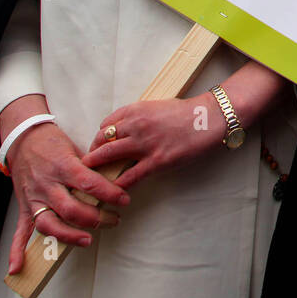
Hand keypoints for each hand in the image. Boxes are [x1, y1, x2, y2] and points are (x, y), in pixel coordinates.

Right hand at [4, 122, 128, 274]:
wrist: (23, 139)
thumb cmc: (53, 143)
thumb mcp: (75, 148)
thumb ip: (92, 165)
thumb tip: (118, 176)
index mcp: (63, 166)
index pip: (89, 183)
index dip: (109, 193)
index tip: (124, 199)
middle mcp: (47, 184)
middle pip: (71, 209)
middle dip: (95, 218)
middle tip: (114, 220)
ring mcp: (35, 198)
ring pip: (49, 223)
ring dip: (68, 235)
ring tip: (87, 241)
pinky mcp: (25, 207)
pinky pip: (20, 231)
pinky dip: (17, 251)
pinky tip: (18, 268)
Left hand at [82, 96, 224, 189]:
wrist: (209, 118)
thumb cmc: (187, 112)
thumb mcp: (158, 106)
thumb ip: (139, 117)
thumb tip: (126, 130)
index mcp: (136, 110)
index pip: (106, 124)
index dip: (99, 137)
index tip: (98, 146)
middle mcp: (136, 125)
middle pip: (102, 140)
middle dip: (92, 153)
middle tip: (88, 164)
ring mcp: (145, 144)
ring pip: (109, 156)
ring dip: (97, 168)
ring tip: (91, 178)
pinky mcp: (156, 161)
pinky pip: (130, 176)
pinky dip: (118, 185)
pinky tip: (113, 191)